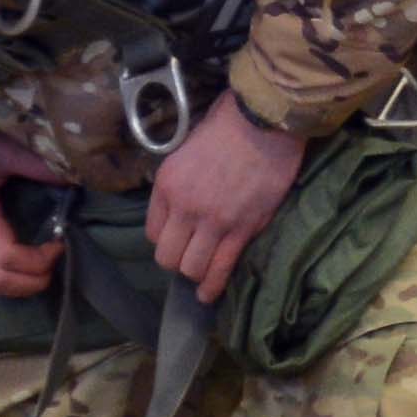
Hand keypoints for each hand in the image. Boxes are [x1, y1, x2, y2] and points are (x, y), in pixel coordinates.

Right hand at [0, 118, 62, 302]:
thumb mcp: (3, 147)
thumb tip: (73, 182)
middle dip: (29, 283)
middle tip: (54, 264)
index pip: (6, 256)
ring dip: (15, 285)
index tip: (59, 245)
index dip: (37, 261)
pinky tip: (21, 260)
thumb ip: (39, 167)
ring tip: (40, 266)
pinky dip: (2, 275)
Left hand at [145, 103, 314, 300]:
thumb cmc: (227, 125)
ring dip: (195, 275)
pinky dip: (213, 287)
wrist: (264, 122)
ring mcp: (214, 221)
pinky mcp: (242, 230)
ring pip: (191, 268)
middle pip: (167, 256)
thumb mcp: (186, 149)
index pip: (152, 232)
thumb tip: (180, 200)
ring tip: (201, 276)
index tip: (177, 238)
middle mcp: (185, 207)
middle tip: (189, 256)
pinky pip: (221, 268)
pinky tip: (209, 295)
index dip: (164, 239)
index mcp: (167, 185)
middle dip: (175, 261)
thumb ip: (179, 180)